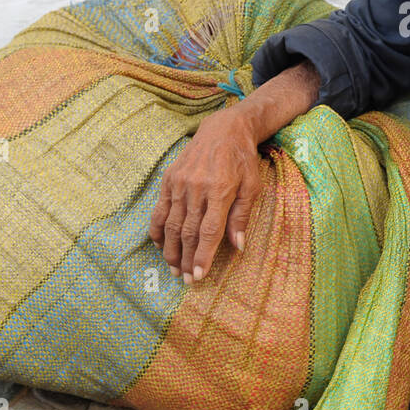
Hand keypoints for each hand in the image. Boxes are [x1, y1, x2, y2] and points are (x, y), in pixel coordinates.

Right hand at [147, 104, 262, 283]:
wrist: (224, 129)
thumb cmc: (242, 160)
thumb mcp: (252, 186)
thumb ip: (242, 216)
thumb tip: (238, 246)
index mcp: (220, 190)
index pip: (209, 231)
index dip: (203, 256)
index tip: (199, 276)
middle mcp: (197, 188)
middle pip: (187, 232)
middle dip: (186, 259)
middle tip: (187, 280)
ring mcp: (180, 183)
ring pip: (171, 224)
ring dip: (171, 250)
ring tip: (174, 269)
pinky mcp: (169, 179)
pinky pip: (159, 210)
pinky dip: (157, 231)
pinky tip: (160, 246)